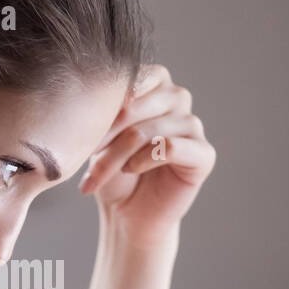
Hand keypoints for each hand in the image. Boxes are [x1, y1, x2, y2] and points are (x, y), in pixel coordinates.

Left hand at [78, 64, 215, 246]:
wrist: (126, 214)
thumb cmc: (111, 171)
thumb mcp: (100, 136)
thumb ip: (105, 108)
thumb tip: (90, 88)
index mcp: (153, 84)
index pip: (135, 74)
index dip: (108, 100)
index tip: (85, 126)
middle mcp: (177, 99)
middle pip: (140, 102)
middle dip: (109, 129)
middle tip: (87, 152)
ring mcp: (192, 126)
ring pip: (152, 128)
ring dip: (120, 152)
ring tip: (101, 171)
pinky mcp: (203, 154)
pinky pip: (172, 147)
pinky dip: (145, 159)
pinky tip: (131, 170)